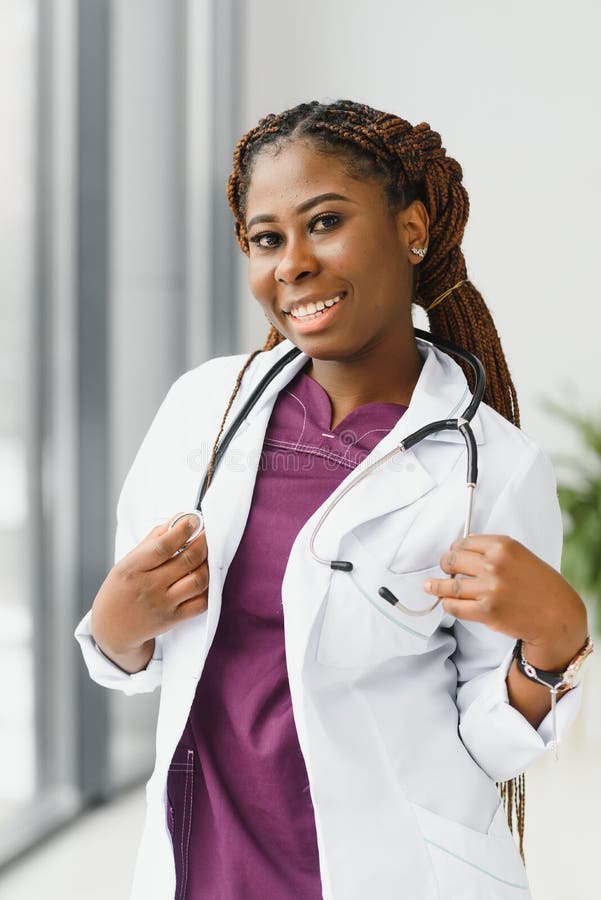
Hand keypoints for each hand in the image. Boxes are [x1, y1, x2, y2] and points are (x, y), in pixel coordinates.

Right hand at [91, 513, 209, 656]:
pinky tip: (204, 578)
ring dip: (207, 565)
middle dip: (203, 543)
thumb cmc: (122, 588)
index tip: (194, 520)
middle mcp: (148, 587)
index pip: (162, 547)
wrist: (113, 628)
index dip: (182, 531)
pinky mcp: (174, 619)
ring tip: (206, 556)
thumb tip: (180, 518)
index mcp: (132, 568)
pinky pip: (201, 603)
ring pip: (198, 581)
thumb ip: (154, 540)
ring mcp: (163, 604)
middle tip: (208, 533)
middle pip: (186, 561)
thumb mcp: (128, 562)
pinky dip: (208, 589)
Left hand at [423, 535, 587, 660]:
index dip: (455, 550)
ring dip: (436, 586)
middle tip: (445, 570)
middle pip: (452, 560)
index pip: (464, 542)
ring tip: (429, 586)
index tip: (453, 555)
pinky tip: (447, 603)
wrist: (557, 615)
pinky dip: (448, 604)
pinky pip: (455, 606)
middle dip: (445, 565)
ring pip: (449, 584)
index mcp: (503, 546)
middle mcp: (495, 564)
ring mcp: (490, 588)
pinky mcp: (487, 611)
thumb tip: (464, 545)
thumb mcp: (520, 555)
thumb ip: (493, 550)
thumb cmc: (540, 585)